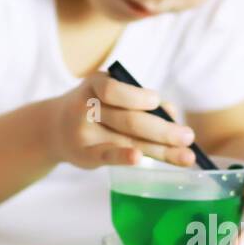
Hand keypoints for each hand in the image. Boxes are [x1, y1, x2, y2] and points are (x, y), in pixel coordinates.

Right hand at [47, 72, 195, 168]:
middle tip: (188, 136)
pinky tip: (139, 159)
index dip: (136, 97)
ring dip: (160, 149)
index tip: (158, 102)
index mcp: (94, 84)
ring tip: (186, 156)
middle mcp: (86, 108)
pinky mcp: (85, 155)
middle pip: (128, 120)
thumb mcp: (112, 96)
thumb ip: (140, 101)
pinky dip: (123, 157)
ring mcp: (84, 133)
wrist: (55, 128)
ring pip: (127, 141)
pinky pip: (108, 156)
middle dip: (162, 130)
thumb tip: (171, 113)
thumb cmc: (95, 107)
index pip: (113, 90)